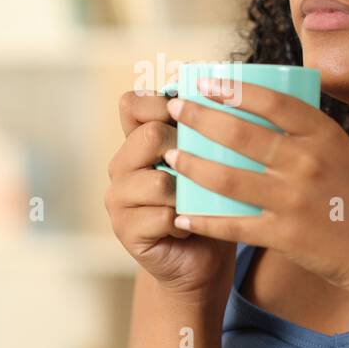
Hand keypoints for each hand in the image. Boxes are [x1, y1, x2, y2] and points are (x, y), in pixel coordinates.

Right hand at [104, 88, 237, 303]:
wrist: (201, 262)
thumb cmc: (211, 204)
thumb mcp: (209, 161)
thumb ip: (205, 130)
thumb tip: (231, 86)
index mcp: (135, 141)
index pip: (131, 103)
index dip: (161, 102)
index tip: (192, 113)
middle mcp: (120, 166)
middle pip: (149, 135)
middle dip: (185, 148)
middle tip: (205, 167)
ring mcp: (118, 199)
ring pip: (158, 180)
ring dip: (188, 193)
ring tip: (197, 204)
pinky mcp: (126, 230)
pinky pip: (161, 216)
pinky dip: (185, 223)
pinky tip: (190, 228)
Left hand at [163, 76, 348, 294]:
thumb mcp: (338, 150)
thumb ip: (304, 129)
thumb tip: (256, 100)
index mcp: (323, 135)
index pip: (272, 100)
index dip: (233, 88)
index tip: (203, 81)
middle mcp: (308, 162)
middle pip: (240, 133)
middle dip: (199, 117)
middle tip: (174, 109)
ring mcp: (295, 200)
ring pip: (227, 177)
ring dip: (191, 165)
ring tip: (171, 155)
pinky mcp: (284, 235)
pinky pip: (232, 225)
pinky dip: (203, 219)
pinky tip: (181, 213)